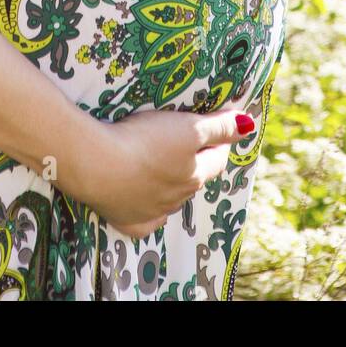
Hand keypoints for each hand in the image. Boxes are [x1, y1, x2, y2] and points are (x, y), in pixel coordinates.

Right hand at [76, 105, 256, 239]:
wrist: (96, 164)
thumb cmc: (144, 140)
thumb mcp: (187, 127)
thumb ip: (219, 127)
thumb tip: (249, 125)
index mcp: (194, 175)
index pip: (217, 160)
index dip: (219, 143)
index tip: (216, 130)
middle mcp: (177, 198)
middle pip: (194, 180)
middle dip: (195, 164)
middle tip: (185, 145)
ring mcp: (152, 213)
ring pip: (170, 199)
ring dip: (171, 185)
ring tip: (160, 165)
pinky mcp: (128, 221)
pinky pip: (145, 220)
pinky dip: (148, 211)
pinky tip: (143, 202)